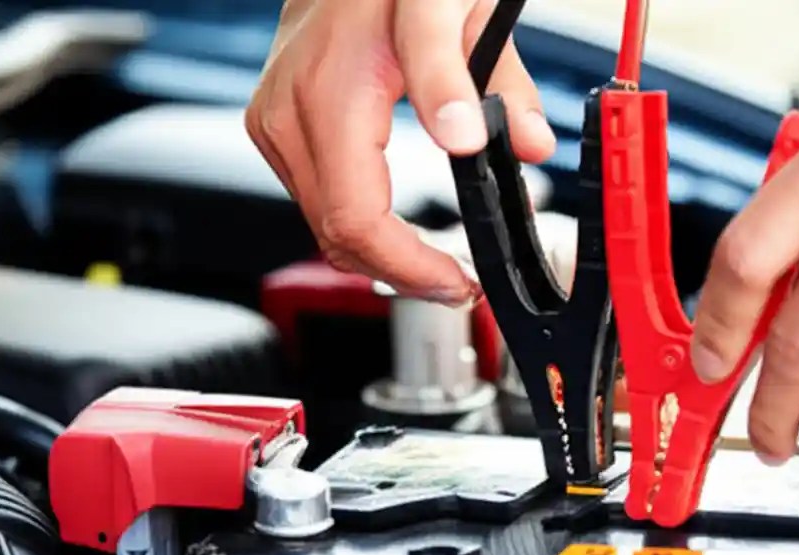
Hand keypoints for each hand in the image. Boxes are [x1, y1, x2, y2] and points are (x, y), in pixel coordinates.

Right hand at [246, 0, 555, 304]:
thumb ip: (484, 78)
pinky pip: (317, 198)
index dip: (409, 269)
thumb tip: (523, 144)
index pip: (357, 222)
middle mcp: (287, 113)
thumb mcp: (453, 6)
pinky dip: (361, 224)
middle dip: (400, 273)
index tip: (456, 283)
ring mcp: (275, 121)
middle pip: (336, 237)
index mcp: (330, 94)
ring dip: (380, 256)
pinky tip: (401, 229)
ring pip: (323, 226)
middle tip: (458, 283)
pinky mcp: (277, 124)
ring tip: (438, 262)